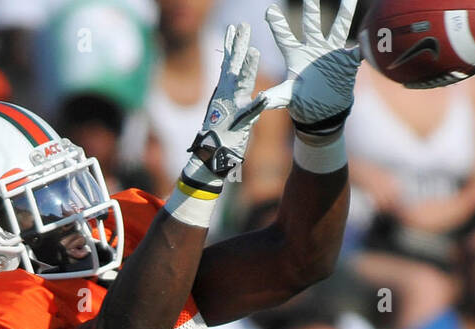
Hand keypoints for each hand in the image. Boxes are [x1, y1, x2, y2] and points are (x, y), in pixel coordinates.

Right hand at [186, 22, 261, 182]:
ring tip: (255, 52)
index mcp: (224, 92)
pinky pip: (250, 113)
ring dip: (247, 68)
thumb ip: (226, 92)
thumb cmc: (218, 134)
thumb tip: (227, 78)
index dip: (231, 44)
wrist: (210, 158)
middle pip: (233, 65)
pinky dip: (257, 105)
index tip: (234, 27)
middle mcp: (226, 96)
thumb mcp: (222, 109)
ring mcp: (232, 109)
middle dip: (238, 44)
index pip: (228, 63)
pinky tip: (264, 97)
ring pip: (241, 84)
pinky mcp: (239, 123)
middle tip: (242, 24)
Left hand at [242, 0, 362, 140]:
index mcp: (296, 56)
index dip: (277, 24)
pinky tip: (375, 30)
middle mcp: (313, 49)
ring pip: (339, 28)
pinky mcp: (347, 62)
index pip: (284, 37)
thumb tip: (261, 98)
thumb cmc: (302, 103)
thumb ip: (276, 96)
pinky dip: (367, 43)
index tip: (269, 10)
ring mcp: (331, 53)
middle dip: (311, 7)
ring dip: (345, 12)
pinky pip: (359, 50)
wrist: (323, 112)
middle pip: (312, 24)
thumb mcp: (287, 98)